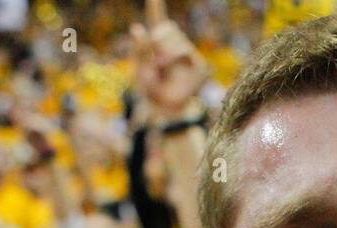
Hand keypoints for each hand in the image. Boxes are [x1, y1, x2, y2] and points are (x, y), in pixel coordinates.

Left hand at [130, 0, 207, 121]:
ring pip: (176, 38)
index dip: (156, 8)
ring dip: (163, 52)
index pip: (159, 22)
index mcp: (160, 47)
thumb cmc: (151, 93)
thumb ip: (138, 49)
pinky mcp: (199, 65)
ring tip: (160, 68)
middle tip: (153, 60)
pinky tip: (169, 69)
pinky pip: (183, 50)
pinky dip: (173, 58)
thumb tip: (137, 28)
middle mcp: (177, 47)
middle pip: (167, 28)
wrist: (165, 109)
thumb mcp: (138, 71)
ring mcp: (190, 55)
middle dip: (157, 41)